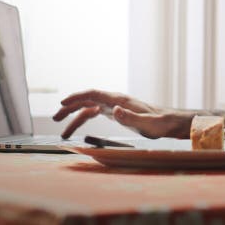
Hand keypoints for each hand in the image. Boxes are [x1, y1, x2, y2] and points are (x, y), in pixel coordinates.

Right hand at [52, 90, 190, 138]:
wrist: (169, 122)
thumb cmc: (160, 123)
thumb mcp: (147, 123)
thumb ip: (130, 117)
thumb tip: (113, 110)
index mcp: (120, 100)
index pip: (94, 94)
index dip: (77, 97)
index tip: (63, 103)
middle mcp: (115, 100)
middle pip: (87, 100)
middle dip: (70, 107)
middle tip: (55, 117)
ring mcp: (114, 106)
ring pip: (89, 107)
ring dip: (74, 116)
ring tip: (62, 130)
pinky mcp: (116, 113)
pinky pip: (95, 113)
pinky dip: (84, 118)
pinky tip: (77, 126)